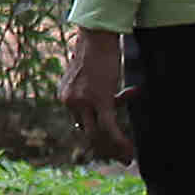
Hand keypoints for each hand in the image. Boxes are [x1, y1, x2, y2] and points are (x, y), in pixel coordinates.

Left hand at [59, 27, 132, 162]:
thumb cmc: (97, 51)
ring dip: (113, 148)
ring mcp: (82, 101)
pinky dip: (119, 141)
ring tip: (128, 156)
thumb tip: (127, 95)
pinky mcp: (99, 99)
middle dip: (105, 149)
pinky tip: (129, 150)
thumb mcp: (94, 75)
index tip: (112, 145)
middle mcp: (69, 101)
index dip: (98, 135)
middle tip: (122, 158)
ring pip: (97, 135)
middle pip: (87, 133)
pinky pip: (109, 126)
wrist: (96, 36)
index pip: (81, 123)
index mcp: (64, 96)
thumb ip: (100, 89)